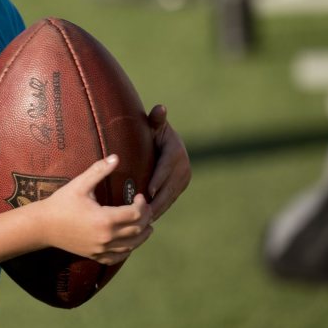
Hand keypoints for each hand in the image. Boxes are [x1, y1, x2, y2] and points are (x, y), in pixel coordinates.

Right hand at [40, 156, 153, 264]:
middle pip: (138, 229)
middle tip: (145, 208)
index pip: (136, 214)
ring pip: (132, 246)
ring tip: (147, 225)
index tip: (140, 196)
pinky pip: (118, 257)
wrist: (43, 225)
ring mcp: (101, 248)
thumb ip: (99, 170)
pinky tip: (131, 242)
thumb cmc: (61, 203)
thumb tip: (116, 157)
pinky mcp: (96, 255)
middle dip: (146, 218)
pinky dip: (129, 249)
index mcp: (104, 219)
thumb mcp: (80, 184)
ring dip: (142, 235)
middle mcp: (106, 237)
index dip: (143, 204)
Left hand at [147, 104, 190, 221]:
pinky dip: (160, 209)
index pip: (167, 167)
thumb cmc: (151, 130)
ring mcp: (183, 178)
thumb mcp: (153, 125)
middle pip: (170, 186)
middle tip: (143, 210)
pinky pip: (170, 200)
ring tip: (144, 218)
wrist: (162, 140)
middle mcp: (183, 166)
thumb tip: (160, 108)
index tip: (149, 190)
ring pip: (170, 196)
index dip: (159, 179)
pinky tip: (147, 219)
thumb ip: (155, 119)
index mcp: (176, 150)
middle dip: (157, 199)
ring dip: (159, 208)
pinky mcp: (180, 186)